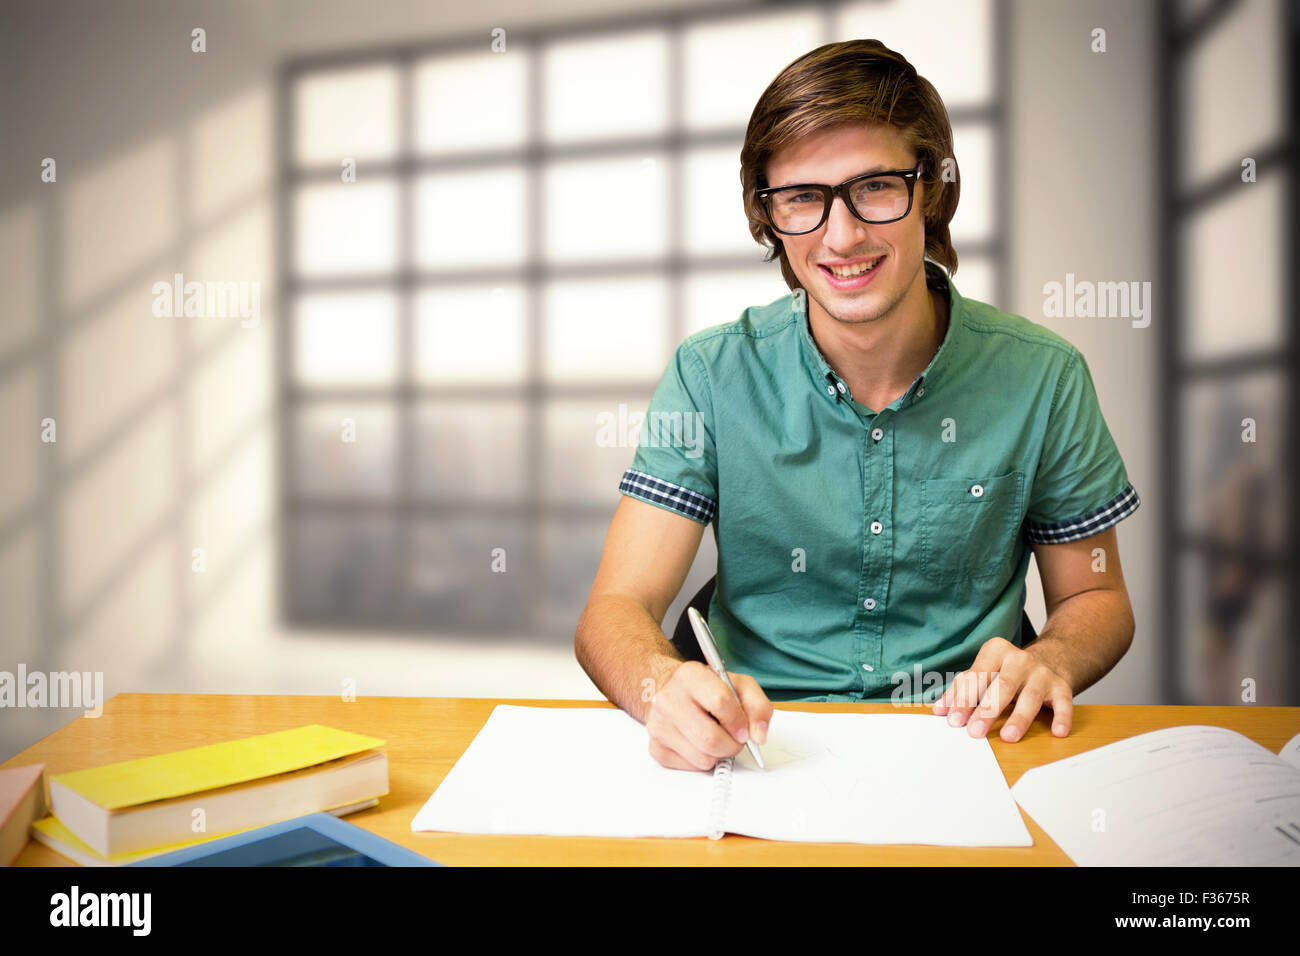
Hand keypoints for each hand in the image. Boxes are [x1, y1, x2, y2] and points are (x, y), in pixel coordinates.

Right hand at [645, 661, 772, 770]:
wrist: (672, 693)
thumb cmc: (707, 690)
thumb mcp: (738, 685)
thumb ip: (757, 706)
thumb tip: (758, 736)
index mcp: (690, 676)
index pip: (720, 702)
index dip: (739, 721)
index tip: (744, 728)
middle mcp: (668, 699)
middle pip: (711, 738)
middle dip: (732, 745)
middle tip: (734, 738)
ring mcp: (658, 725)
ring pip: (703, 758)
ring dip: (719, 754)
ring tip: (715, 737)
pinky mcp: (656, 747)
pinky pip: (691, 767)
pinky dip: (703, 760)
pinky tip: (699, 743)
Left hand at [931, 637, 1072, 742]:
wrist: (1049, 660)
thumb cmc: (1006, 671)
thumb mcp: (984, 672)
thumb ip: (962, 690)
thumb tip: (939, 710)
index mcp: (996, 651)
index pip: (976, 676)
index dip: (963, 699)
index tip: (952, 720)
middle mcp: (1020, 659)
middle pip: (1002, 686)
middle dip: (987, 710)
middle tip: (975, 732)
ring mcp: (1042, 673)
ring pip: (1030, 696)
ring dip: (1019, 718)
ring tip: (1007, 737)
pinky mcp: (1062, 686)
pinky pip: (1064, 702)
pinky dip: (1061, 717)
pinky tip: (1057, 732)